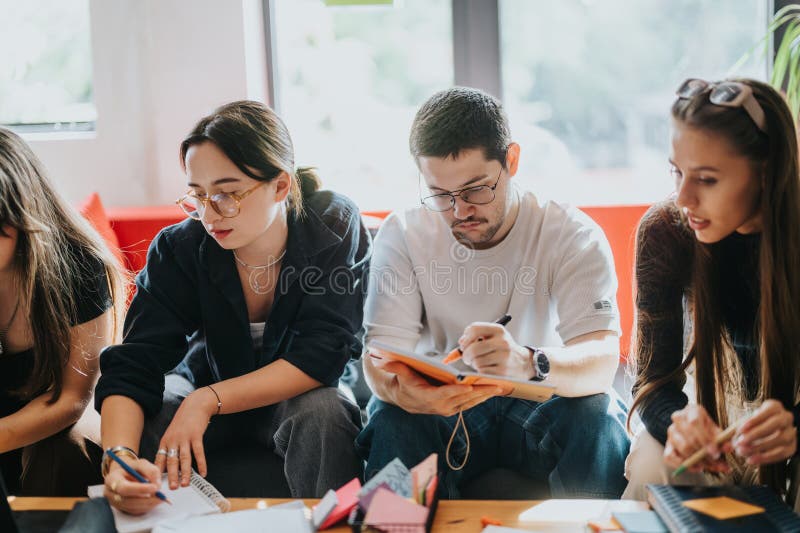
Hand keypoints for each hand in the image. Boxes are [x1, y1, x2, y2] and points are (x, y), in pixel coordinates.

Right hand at [104, 458, 162, 514]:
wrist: (125, 474)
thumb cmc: (132, 468)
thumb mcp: (141, 463)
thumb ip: (151, 471)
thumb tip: (157, 485)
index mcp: (112, 479)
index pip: (124, 487)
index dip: (140, 489)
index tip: (154, 488)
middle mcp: (111, 493)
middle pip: (127, 501)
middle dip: (146, 499)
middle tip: (160, 496)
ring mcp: (115, 503)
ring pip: (132, 508)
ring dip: (148, 504)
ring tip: (160, 498)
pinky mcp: (122, 509)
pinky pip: (134, 511)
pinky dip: (146, 507)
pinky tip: (154, 501)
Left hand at [155, 388, 216, 488]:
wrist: (195, 406)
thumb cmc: (184, 422)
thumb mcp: (172, 433)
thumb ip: (169, 448)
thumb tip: (168, 467)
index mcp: (165, 442)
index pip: (159, 460)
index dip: (158, 472)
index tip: (157, 484)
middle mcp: (173, 441)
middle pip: (171, 461)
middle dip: (171, 476)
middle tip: (172, 488)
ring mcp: (185, 438)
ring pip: (184, 458)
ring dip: (185, 472)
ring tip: (185, 484)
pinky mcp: (196, 436)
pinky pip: (199, 452)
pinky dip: (201, 464)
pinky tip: (203, 473)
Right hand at [375, 360, 501, 415]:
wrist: (404, 398)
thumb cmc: (404, 382)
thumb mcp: (399, 373)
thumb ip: (394, 366)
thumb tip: (381, 359)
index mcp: (428, 398)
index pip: (445, 394)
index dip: (457, 391)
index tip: (469, 386)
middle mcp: (441, 406)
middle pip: (463, 399)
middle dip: (480, 392)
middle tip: (495, 385)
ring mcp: (449, 408)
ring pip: (470, 402)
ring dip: (485, 396)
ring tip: (500, 387)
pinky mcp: (455, 408)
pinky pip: (471, 403)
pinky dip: (483, 397)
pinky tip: (494, 390)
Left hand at [459, 322, 531, 377]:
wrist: (524, 362)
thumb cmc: (503, 349)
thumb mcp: (493, 337)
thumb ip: (475, 338)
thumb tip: (458, 346)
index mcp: (498, 330)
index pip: (474, 329)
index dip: (465, 338)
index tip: (463, 344)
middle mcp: (502, 342)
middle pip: (473, 348)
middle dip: (465, 355)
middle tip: (467, 357)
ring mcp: (504, 357)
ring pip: (476, 361)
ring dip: (474, 364)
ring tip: (480, 362)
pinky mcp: (503, 371)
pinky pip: (482, 371)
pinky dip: (480, 371)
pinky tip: (486, 368)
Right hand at [664, 405, 730, 472]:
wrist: (694, 429)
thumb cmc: (707, 430)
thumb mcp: (716, 431)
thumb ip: (723, 440)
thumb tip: (728, 448)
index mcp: (692, 410)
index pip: (694, 423)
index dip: (705, 439)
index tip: (715, 452)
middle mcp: (678, 419)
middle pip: (689, 437)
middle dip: (704, 452)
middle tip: (716, 460)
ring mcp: (671, 432)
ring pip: (682, 448)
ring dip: (698, 460)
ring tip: (711, 465)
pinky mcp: (667, 446)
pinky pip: (670, 457)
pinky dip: (684, 465)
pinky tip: (697, 467)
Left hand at [734, 399, 796, 465]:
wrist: (770, 431)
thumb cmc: (755, 423)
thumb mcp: (747, 420)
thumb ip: (740, 427)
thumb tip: (728, 439)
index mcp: (775, 407)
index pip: (767, 411)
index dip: (754, 420)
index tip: (740, 429)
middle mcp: (786, 418)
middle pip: (775, 425)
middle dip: (756, 434)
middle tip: (741, 442)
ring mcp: (791, 433)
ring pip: (779, 440)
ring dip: (760, 447)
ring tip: (743, 452)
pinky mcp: (792, 447)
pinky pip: (781, 453)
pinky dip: (765, 458)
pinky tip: (752, 460)